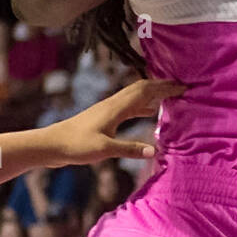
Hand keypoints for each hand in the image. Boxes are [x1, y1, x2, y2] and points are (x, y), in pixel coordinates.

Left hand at [50, 79, 185, 164]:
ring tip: (171, 96)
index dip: (165, 86)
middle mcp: (114, 104)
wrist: (52, 144)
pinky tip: (151, 112)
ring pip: (136, 96)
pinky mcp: (105, 118)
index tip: (184, 86)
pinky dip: (145, 105)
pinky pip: (130, 106)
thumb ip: (129, 149)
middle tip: (182, 87)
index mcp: (116, 107)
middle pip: (142, 88)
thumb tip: (155, 150)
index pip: (146, 91)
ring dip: (154, 93)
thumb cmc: (75, 145)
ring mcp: (109, 110)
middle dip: (163, 85)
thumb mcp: (104, 150)